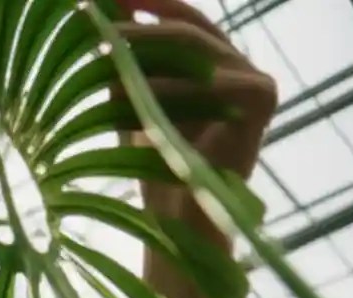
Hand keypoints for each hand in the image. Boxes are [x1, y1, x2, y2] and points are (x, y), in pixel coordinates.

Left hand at [115, 0, 278, 297]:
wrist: (176, 220)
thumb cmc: (149, 165)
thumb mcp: (129, 104)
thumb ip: (120, 64)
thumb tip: (91, 20)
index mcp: (217, 66)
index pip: (185, 19)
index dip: (149, 3)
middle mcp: (244, 68)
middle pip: (189, 27)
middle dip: (141, 17)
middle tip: (98, 13)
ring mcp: (257, 81)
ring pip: (192, 50)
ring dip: (141, 52)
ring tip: (100, 55)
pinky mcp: (261, 97)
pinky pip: (204, 77)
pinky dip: (163, 86)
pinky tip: (125, 92)